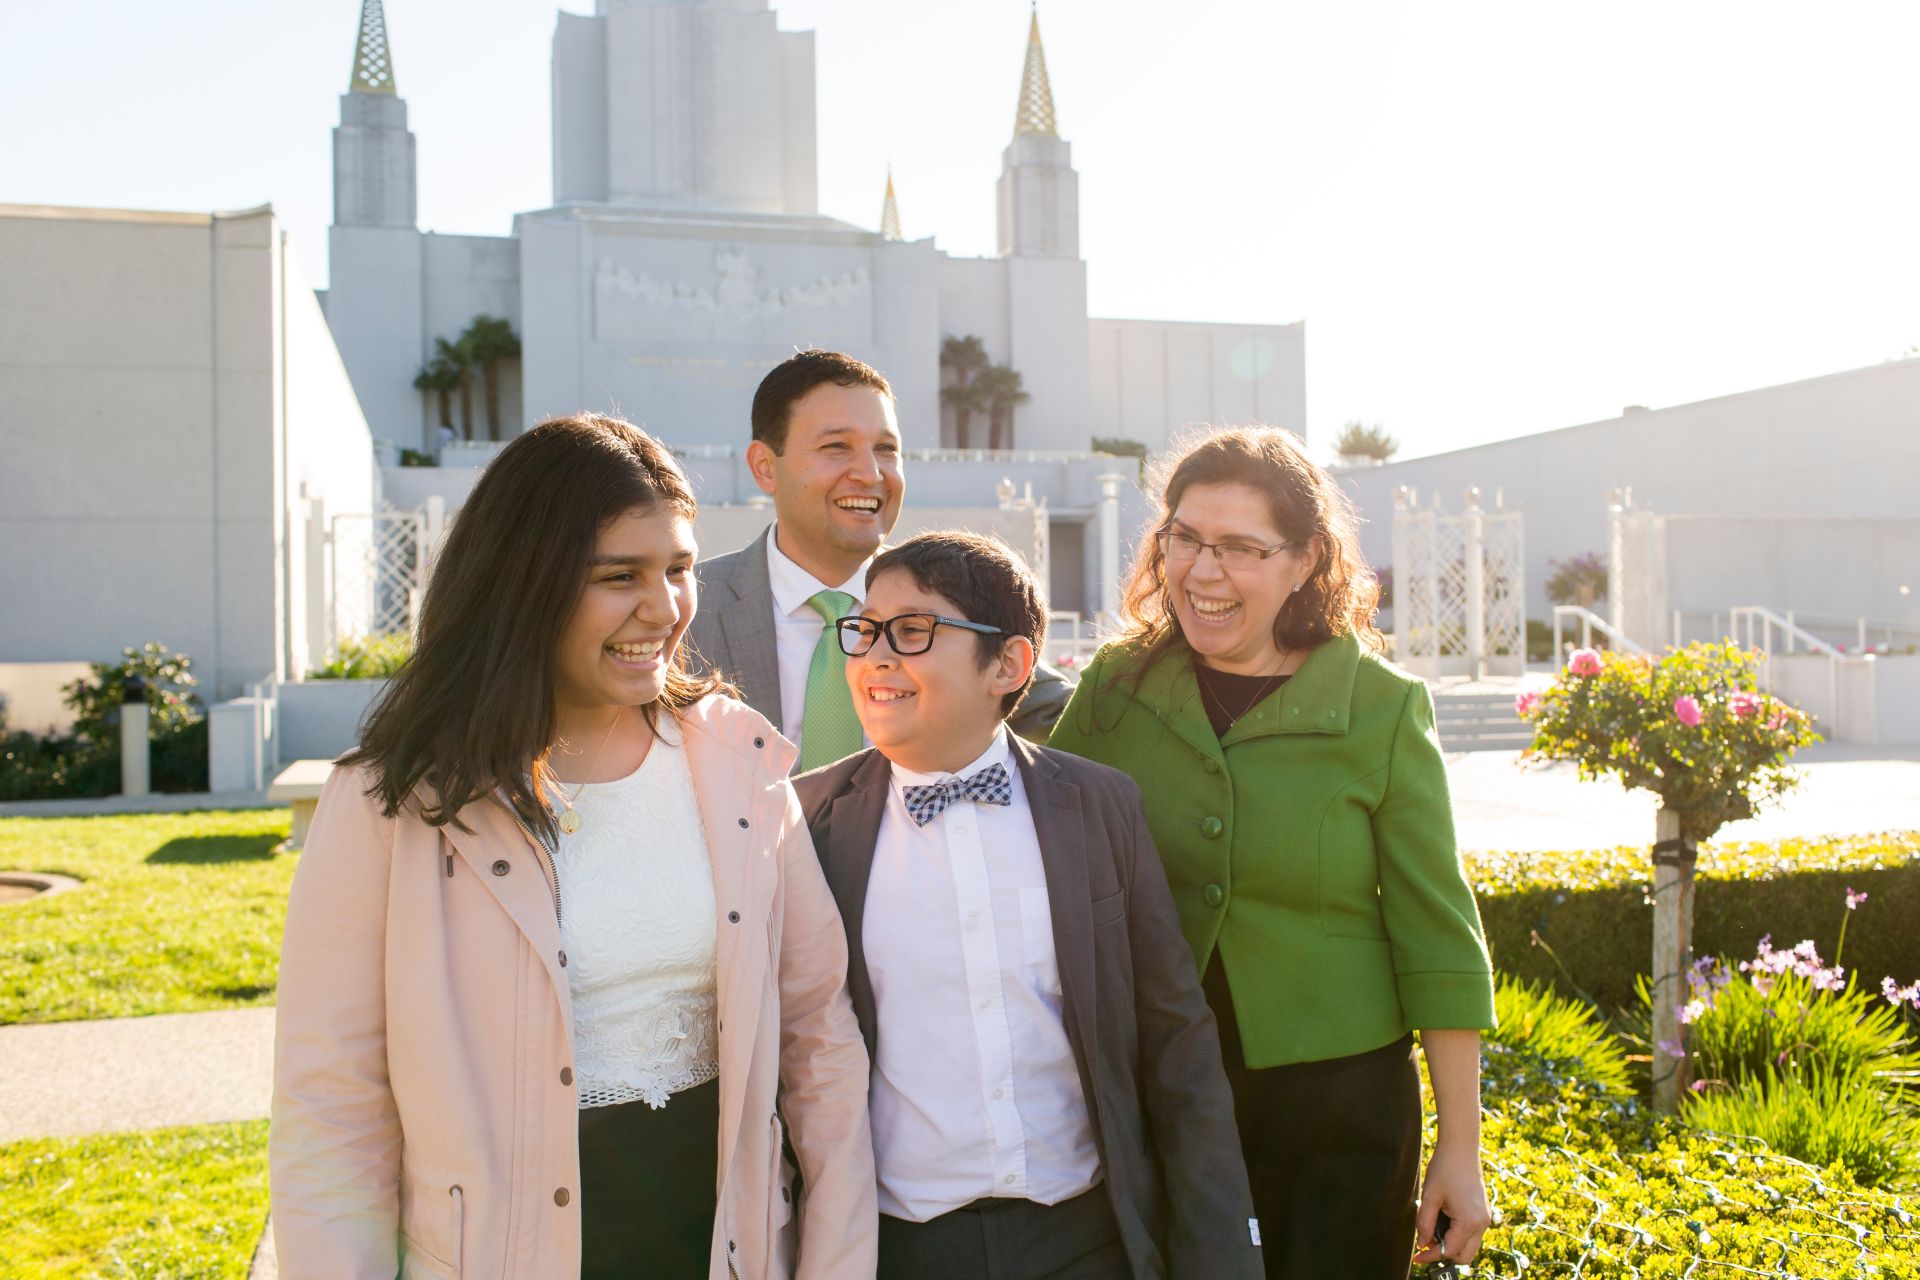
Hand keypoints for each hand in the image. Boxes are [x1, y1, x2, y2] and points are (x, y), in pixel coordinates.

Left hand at [1412, 1140, 1489, 1265]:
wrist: (1461, 1149)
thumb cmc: (1445, 1169)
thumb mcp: (1429, 1197)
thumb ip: (1424, 1223)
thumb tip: (1422, 1244)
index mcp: (1469, 1221)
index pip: (1450, 1250)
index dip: (1431, 1255)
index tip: (1417, 1257)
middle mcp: (1482, 1223)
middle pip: (1464, 1256)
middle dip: (1444, 1253)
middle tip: (1426, 1242)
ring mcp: (1485, 1219)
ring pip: (1469, 1247)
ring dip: (1452, 1244)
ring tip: (1433, 1229)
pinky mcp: (1483, 1213)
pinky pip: (1472, 1235)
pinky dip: (1458, 1235)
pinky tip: (1443, 1221)